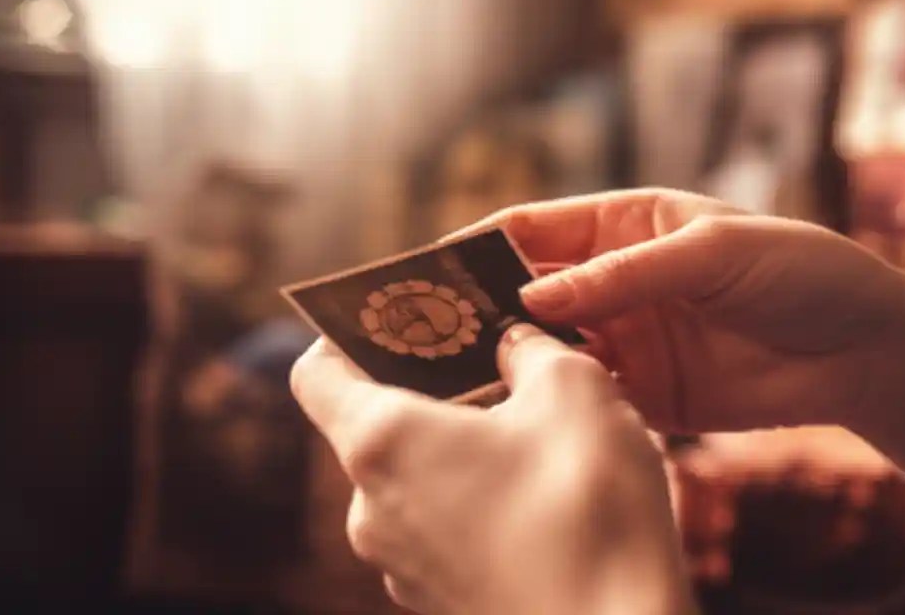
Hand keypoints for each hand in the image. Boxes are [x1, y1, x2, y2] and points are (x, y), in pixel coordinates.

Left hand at [290, 325, 693, 614]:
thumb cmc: (588, 507)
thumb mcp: (573, 387)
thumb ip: (530, 346)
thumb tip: (513, 341)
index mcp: (381, 442)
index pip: (316, 371)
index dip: (349, 333)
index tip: (401, 318)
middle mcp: (371, 509)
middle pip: (374, 426)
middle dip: (432, 390)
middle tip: (496, 363)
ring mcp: (401, 566)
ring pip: (415, 481)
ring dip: (462, 448)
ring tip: (535, 431)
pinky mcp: (441, 601)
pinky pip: (443, 529)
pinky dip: (477, 500)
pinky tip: (543, 494)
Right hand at [459, 189, 904, 432]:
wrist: (861, 347)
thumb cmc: (797, 270)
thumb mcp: (711, 253)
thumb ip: (622, 276)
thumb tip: (531, 298)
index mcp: (626, 224)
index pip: (534, 228)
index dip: (480, 246)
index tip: (429, 273)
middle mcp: (616, 281)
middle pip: (528, 291)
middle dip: (482, 308)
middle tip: (426, 335)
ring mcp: (628, 338)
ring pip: (548, 348)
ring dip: (510, 360)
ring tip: (459, 379)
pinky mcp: (647, 393)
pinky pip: (586, 396)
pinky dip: (555, 403)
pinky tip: (523, 414)